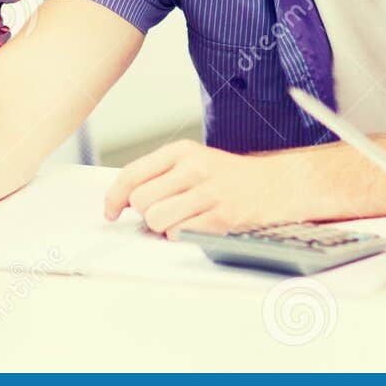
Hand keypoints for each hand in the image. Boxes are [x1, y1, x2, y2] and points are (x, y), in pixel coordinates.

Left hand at [104, 139, 291, 236]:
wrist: (275, 185)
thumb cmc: (227, 177)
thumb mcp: (193, 161)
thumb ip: (159, 175)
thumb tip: (123, 200)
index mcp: (182, 151)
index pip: (132, 174)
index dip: (114, 197)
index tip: (111, 212)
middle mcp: (194, 168)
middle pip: (140, 201)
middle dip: (145, 213)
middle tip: (162, 211)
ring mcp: (208, 193)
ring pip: (156, 220)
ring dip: (162, 226)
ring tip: (180, 218)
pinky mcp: (220, 218)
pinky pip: (178, 234)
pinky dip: (181, 235)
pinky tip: (196, 224)